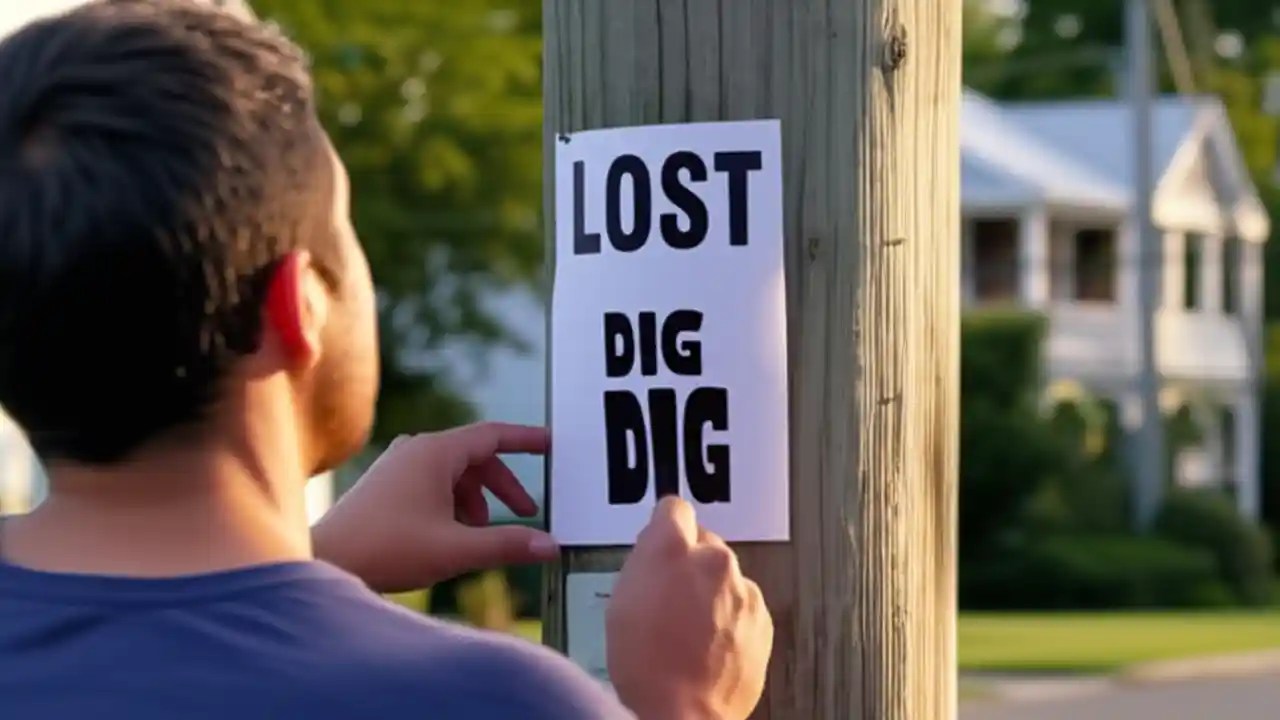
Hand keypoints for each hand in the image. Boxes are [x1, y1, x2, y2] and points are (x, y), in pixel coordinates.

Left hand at [311, 422, 559, 592]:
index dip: (526, 439)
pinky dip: (454, 502)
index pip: (493, 434)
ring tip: (484, 533)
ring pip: (454, 472)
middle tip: (526, 514)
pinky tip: (454, 534)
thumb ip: (508, 545)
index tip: (551, 443)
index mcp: (435, 452)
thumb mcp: (457, 549)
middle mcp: (416, 450)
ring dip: (478, 499)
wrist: (326, 561)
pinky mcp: (386, 484)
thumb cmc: (386, 549)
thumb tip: (550, 546)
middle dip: (504, 486)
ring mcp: (398, 465)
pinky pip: (433, 482)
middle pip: (476, 457)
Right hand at [605, 497, 772, 719]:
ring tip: (691, 630)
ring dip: (713, 592)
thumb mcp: (620, 602)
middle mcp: (711, 558)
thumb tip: (657, 550)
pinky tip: (711, 644)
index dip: (666, 527)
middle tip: (671, 598)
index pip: (674, 509)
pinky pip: (744, 604)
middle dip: (690, 563)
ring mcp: (742, 588)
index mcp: (669, 547)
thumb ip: (645, 563)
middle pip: (704, 542)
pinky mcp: (762, 616)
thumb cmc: (644, 665)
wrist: (682, 713)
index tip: (664, 539)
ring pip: (726, 576)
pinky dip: (731, 617)